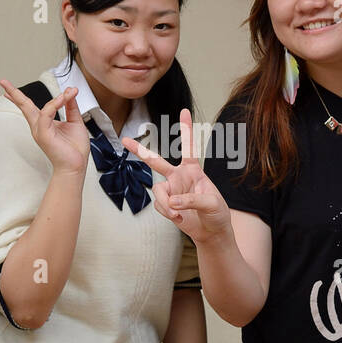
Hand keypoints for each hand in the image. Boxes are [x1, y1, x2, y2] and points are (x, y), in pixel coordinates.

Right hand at [0, 80, 89, 175]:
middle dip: (13, 93)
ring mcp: (39, 130)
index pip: (29, 107)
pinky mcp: (43, 134)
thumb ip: (71, 107)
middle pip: (23, 106)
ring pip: (34, 107)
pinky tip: (63, 99)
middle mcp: (38, 126)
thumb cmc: (74, 149)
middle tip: (2, 81)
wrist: (76, 165)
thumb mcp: (75, 122)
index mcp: (43, 123)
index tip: (8, 90)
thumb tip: (70, 92)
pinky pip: (45, 114)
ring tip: (69, 93)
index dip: (19, 97)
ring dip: (55, 97)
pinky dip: (54, 105)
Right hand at [122, 109, 231, 243]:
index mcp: (194, 170)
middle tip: (124, 140)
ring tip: (177, 214)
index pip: (189, 147)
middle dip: (139, 151)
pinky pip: (159, 205)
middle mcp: (179, 177)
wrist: (211, 232)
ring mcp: (171, 190)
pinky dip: (167, 213)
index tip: (184, 110)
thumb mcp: (212, 203)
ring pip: (157, 191)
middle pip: (155, 161)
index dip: (186, 128)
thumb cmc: (217, 214)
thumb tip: (172, 201)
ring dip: (166, 203)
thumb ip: (192, 200)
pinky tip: (178, 218)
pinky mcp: (166, 204)